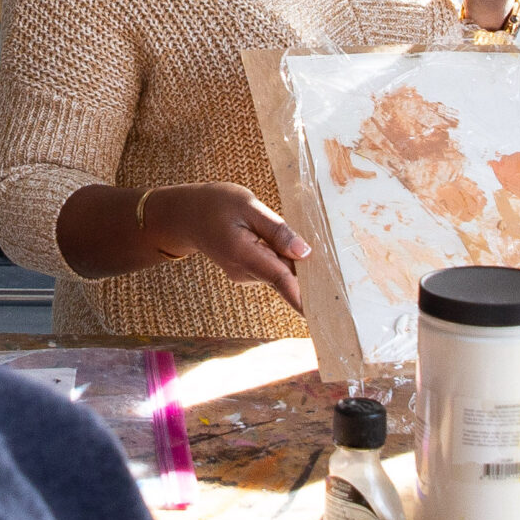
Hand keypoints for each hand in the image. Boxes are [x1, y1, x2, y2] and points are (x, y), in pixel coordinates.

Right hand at [145, 182, 309, 309]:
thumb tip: (305, 252)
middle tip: (334, 267)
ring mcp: (245, 275)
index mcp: (245, 255)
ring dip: (295, 261)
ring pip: (281, 271)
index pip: (281, 280)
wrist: (185, 215)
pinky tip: (285, 244)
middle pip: (286, 277)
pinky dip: (284, 259)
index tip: (321, 314)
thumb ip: (277, 230)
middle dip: (309, 273)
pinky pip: (273, 268)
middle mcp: (245, 272)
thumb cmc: (216, 205)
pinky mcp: (247, 272)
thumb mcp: (248, 206)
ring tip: (298, 239)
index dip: (303, 298)